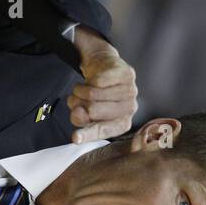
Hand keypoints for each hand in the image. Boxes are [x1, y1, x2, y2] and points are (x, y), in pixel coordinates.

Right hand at [67, 26, 137, 143]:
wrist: (104, 66)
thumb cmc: (95, 94)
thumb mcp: (85, 110)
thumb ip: (80, 118)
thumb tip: (77, 113)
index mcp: (121, 123)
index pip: (103, 130)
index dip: (87, 134)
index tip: (75, 138)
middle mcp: (130, 109)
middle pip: (92, 111)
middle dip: (77, 104)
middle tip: (76, 100)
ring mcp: (131, 91)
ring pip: (93, 94)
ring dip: (79, 91)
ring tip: (81, 89)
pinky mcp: (127, 74)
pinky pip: (98, 81)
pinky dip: (87, 80)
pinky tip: (90, 79)